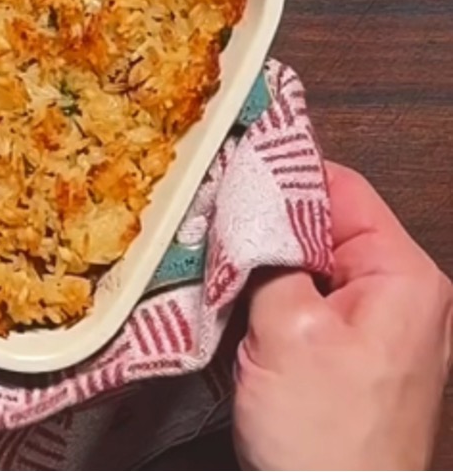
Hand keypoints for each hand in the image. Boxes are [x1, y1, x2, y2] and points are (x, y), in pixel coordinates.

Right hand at [234, 161, 452, 469]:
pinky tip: (224, 306)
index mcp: (402, 277)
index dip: (282, 172)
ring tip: (206, 262)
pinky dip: (259, 301)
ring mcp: (368, 330)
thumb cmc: (328, 442)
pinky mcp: (340, 359)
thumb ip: (268, 256)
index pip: (340, 188)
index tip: (225, 162)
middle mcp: (394, 296)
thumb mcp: (289, 331)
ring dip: (254, 267)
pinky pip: (297, 306)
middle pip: (318, 227)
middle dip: (259, 224)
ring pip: (301, 268)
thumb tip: (246, 202)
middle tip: (202, 218)